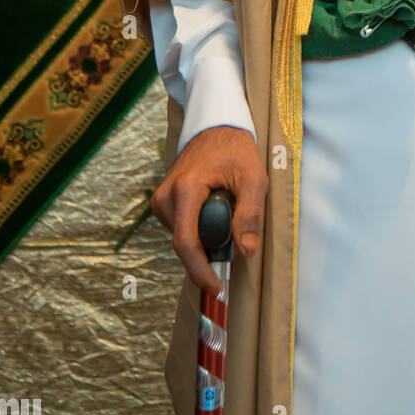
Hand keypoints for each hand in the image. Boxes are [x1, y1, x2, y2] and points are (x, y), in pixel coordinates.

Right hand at [151, 125, 268, 296]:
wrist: (216, 127)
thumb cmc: (236, 150)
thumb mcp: (254, 178)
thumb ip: (251, 214)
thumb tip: (246, 251)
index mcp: (185, 190)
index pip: (186, 243)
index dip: (200, 271)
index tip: (217, 287)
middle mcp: (166, 197)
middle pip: (186, 243)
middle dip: (210, 247)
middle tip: (235, 229)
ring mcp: (161, 200)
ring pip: (183, 238)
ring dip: (205, 236)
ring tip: (224, 208)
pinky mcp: (163, 203)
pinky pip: (181, 228)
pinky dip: (198, 228)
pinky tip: (212, 208)